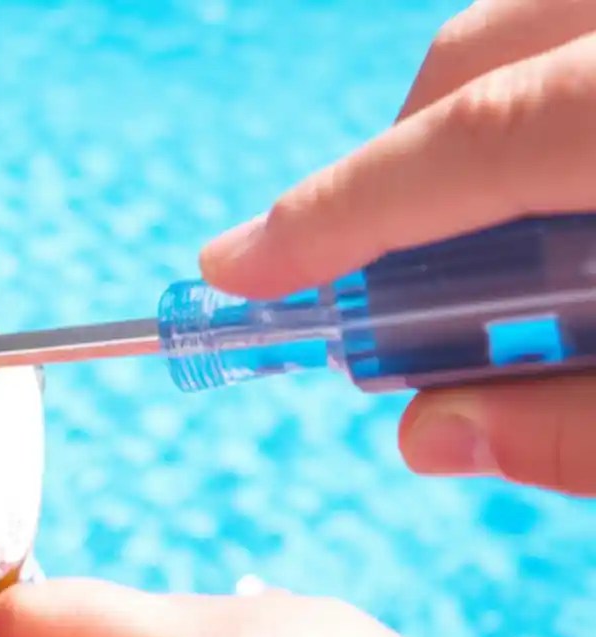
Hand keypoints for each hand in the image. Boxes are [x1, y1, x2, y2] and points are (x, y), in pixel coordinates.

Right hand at [197, 0, 595, 496]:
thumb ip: (586, 427)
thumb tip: (438, 434)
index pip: (470, 145)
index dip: (333, 217)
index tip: (238, 269)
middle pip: (478, 61)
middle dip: (404, 169)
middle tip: (396, 288)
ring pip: (523, 28)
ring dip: (475, 129)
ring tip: (500, 244)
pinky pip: (568, 41)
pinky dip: (541, 99)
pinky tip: (566, 195)